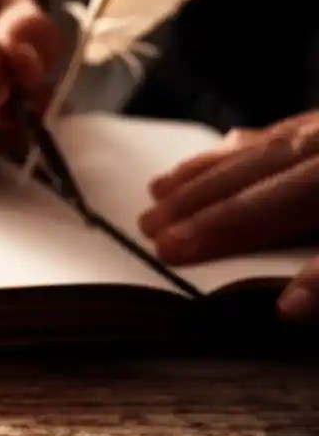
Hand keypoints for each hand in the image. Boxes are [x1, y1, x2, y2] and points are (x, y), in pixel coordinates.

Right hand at [139, 111, 318, 321]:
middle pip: (253, 174)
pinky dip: (249, 142)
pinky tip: (230, 143)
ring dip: (207, 169)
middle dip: (196, 200)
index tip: (166, 250)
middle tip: (147, 225)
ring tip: (161, 187)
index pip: (264, 208)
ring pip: (263, 147)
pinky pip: (287, 125)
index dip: (213, 230)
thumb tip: (286, 310)